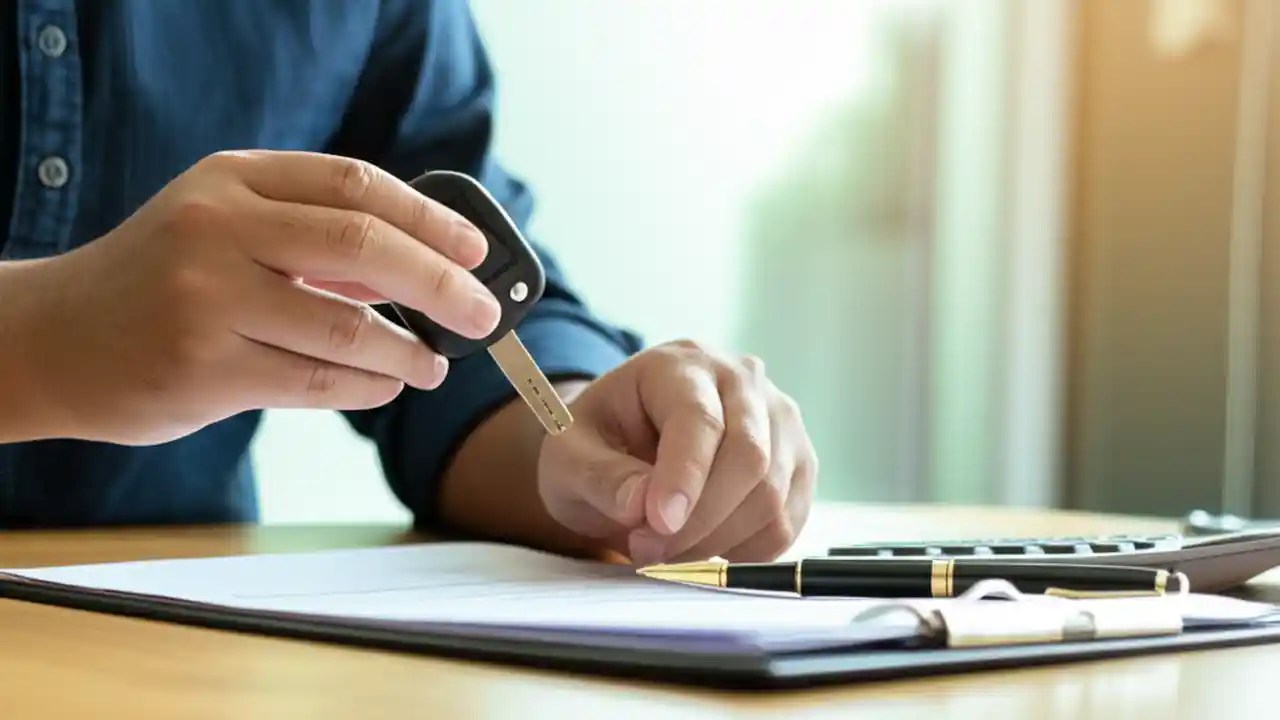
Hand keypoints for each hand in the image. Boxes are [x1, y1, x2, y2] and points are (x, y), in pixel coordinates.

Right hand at [7, 150, 498, 443]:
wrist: (53, 340)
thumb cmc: (160, 280)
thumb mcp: (224, 225)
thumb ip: (310, 235)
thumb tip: (424, 264)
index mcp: (233, 180)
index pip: (355, 185)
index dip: (429, 218)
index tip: (476, 250)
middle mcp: (217, 227)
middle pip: (363, 245)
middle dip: (440, 283)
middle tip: (482, 314)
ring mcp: (205, 297)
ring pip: (344, 327)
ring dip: (408, 351)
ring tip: (433, 364)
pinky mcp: (201, 367)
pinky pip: (314, 382)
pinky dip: (367, 386)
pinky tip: (387, 385)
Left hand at [537, 340, 817, 563]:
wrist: (626, 443)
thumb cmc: (598, 442)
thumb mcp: (569, 454)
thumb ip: (600, 476)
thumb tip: (644, 507)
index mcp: (681, 364)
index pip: (699, 419)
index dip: (683, 477)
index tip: (657, 525)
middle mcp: (743, 381)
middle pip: (749, 457)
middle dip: (699, 520)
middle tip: (647, 550)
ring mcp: (779, 422)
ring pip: (773, 496)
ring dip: (717, 542)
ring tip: (666, 552)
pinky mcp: (797, 464)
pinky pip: (786, 523)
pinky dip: (745, 552)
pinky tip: (702, 548)